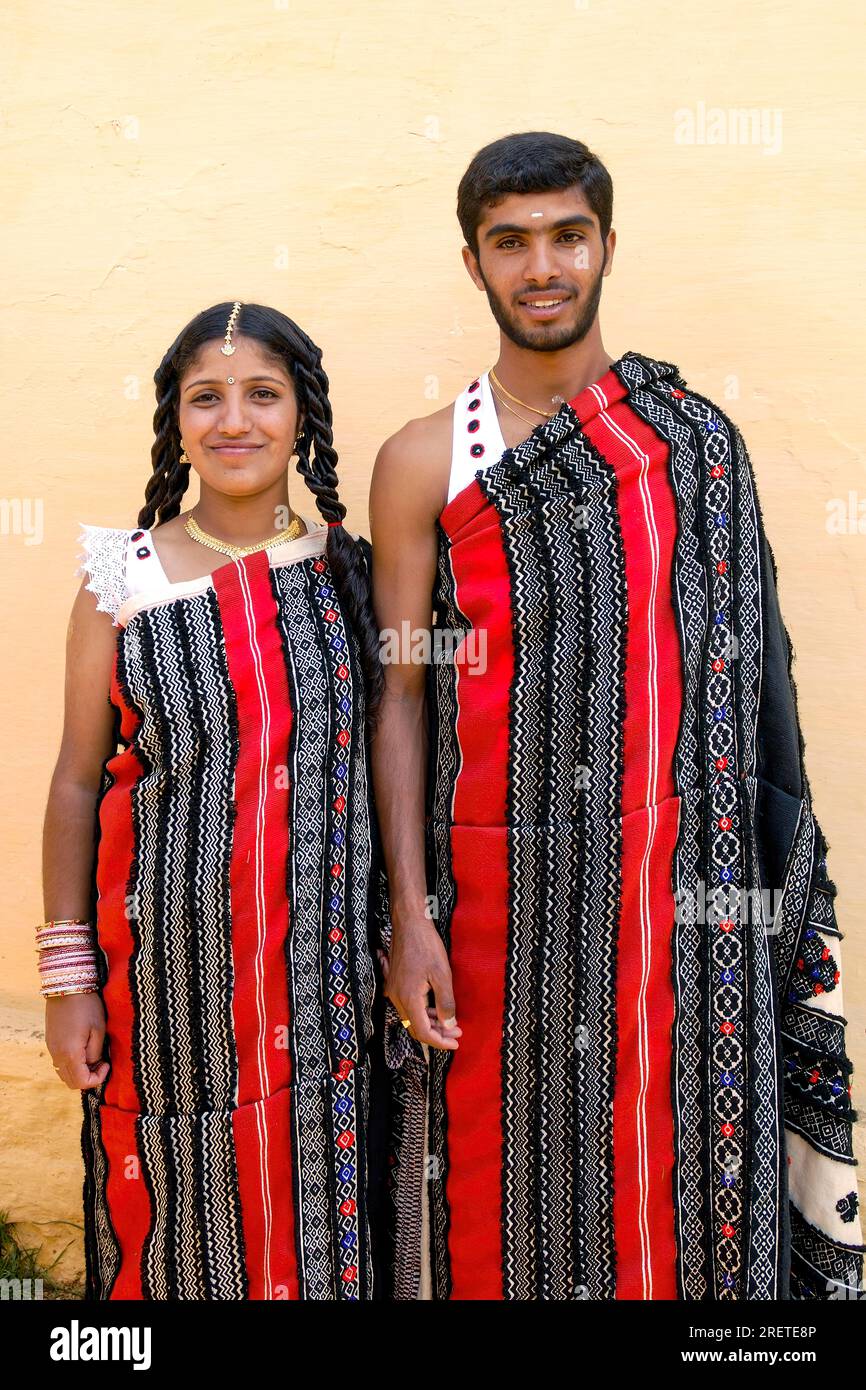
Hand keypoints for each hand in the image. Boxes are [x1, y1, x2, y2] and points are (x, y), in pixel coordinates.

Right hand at [45, 992, 109, 1089]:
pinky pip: (59, 1063)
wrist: (66, 986)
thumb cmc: (87, 1006)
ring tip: (93, 1056)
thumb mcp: (98, 1029)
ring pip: (64, 1074)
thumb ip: (96, 1053)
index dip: (97, 1079)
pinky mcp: (50, 1042)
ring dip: (79, 1072)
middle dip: (88, 1078)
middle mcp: (57, 1055)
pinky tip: (83, 1050)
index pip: (82, 1082)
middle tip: (101, 1063)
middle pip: (71, 1082)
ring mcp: (51, 1049)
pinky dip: (72, 1064)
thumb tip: (95, 1065)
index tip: (107, 1064)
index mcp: (70, 1054)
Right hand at [380, 917, 461, 1051]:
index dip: (440, 1042)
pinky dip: (423, 1012)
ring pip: (412, 1017)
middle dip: (437, 1034)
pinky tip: (437, 1009)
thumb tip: (448, 1025)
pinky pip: (408, 1006)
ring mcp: (394, 990)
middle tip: (457, 1034)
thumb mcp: (442, 975)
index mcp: (408, 999)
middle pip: (415, 1027)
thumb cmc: (426, 945)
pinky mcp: (395, 983)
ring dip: (431, 1023)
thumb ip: (445, 1003)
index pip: (423, 1032)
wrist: (409, 923)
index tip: (456, 1043)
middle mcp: (397, 998)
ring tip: (451, 1023)